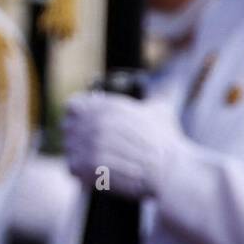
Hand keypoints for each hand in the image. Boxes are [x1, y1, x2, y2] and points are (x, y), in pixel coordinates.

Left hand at [62, 91, 188, 198]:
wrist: (171, 171)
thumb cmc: (166, 141)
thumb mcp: (160, 108)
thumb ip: (157, 88)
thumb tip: (174, 71)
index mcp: (106, 105)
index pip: (73, 106)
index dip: (79, 117)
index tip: (88, 126)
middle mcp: (95, 121)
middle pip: (68, 128)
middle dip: (80, 138)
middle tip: (100, 149)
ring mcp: (88, 143)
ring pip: (69, 148)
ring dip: (81, 155)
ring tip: (103, 162)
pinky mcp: (86, 165)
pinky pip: (72, 167)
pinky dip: (83, 172)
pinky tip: (100, 172)